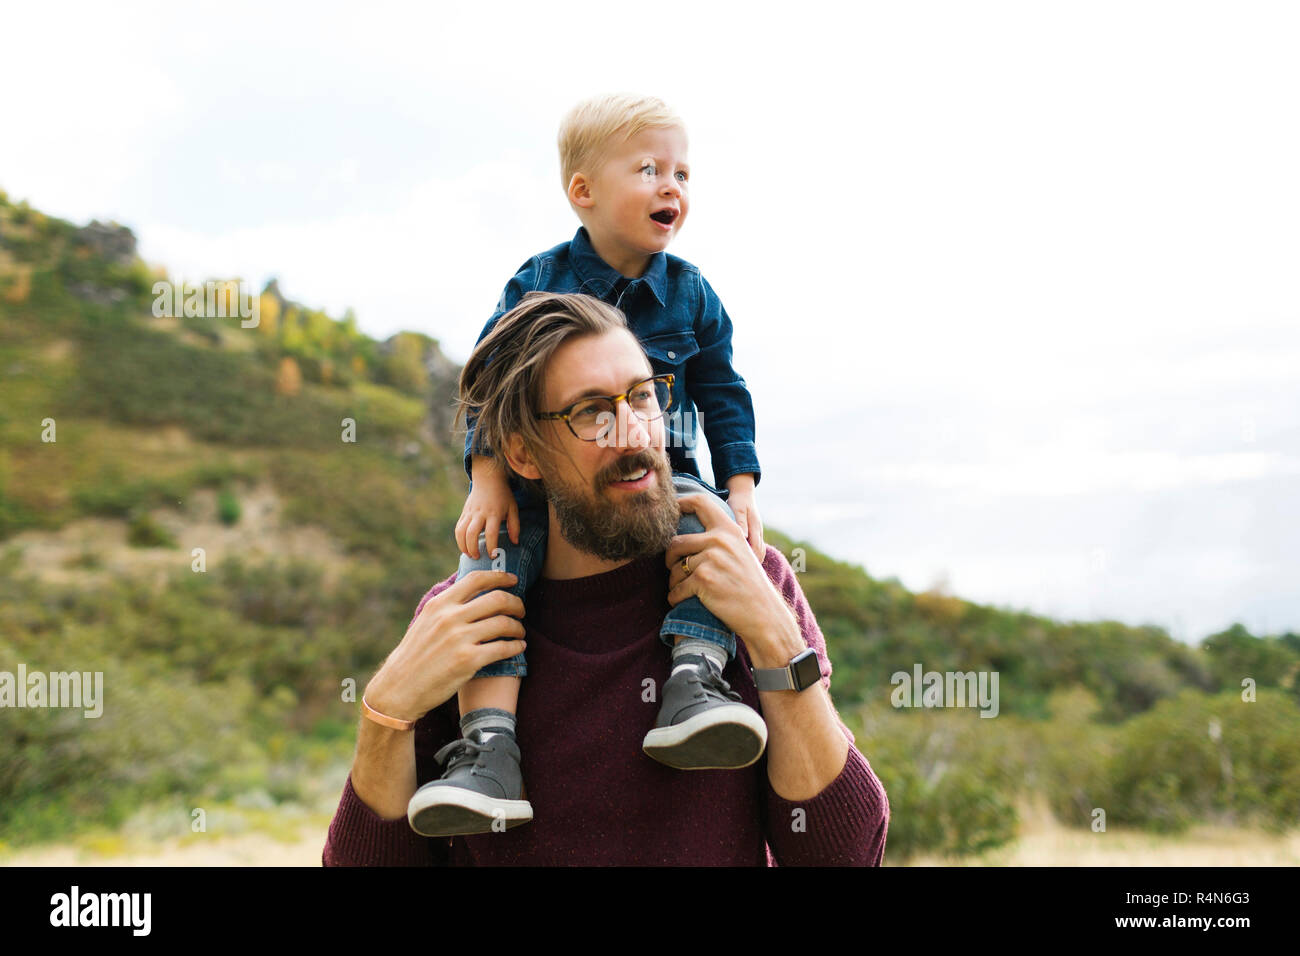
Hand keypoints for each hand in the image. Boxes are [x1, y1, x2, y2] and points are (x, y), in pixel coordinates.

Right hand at [364, 571, 526, 722]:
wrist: (400, 688)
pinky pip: (503, 648)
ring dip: (518, 627)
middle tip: (521, 611)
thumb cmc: (415, 656)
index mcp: (440, 604)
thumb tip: (472, 592)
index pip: (476, 579)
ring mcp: (459, 639)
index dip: (500, 576)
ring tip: (519, 632)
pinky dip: (516, 646)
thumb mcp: (426, 621)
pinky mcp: (468, 661)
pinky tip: (518, 648)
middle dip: (516, 603)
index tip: (513, 580)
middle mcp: (450, 618)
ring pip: (504, 623)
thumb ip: (448, 607)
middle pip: (497, 599)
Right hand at [456, 462, 518, 558]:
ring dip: (463, 545)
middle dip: (473, 548)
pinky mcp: (464, 512)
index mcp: (494, 513)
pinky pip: (458, 527)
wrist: (488, 478)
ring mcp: (470, 512)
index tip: (493, 556)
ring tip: (469, 554)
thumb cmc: (503, 495)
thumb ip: (515, 526)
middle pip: (472, 533)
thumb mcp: (513, 508)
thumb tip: (515, 542)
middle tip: (478, 558)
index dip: (491, 546)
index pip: (491, 533)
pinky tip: (464, 546)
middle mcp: (480, 513)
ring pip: (461, 531)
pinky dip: (459, 538)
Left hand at [665, 494, 801, 668]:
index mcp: (729, 529)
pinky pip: (676, 589)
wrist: (763, 614)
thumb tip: (685, 534)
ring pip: (674, 569)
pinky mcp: (703, 580)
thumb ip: (719, 539)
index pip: (700, 503)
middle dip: (669, 559)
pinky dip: (675, 598)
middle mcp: (719, 540)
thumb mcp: (740, 552)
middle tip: (673, 570)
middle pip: (675, 543)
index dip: (680, 503)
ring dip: (674, 583)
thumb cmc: (749, 585)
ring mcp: (711, 559)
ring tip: (683, 591)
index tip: (669, 512)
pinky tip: (680, 602)